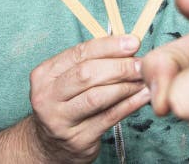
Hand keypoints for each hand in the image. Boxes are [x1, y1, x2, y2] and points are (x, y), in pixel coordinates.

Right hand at [29, 34, 151, 162]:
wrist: (50, 145)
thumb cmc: (64, 104)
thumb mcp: (66, 81)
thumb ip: (90, 63)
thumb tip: (127, 47)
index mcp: (44, 75)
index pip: (79, 53)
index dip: (109, 46)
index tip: (133, 42)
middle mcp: (47, 97)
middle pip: (87, 74)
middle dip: (119, 66)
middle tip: (141, 64)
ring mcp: (60, 120)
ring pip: (97, 97)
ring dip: (126, 85)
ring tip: (144, 79)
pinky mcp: (78, 139)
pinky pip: (109, 117)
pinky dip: (130, 104)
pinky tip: (142, 96)